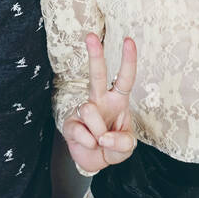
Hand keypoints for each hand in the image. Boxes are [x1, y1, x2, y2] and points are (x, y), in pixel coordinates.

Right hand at [62, 33, 136, 173]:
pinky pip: (80, 130)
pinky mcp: (70, 123)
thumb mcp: (127, 147)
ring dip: (99, 132)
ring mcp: (84, 110)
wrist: (95, 161)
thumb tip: (103, 136)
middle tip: (91, 36)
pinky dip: (88, 143)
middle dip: (95, 55)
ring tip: (100, 141)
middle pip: (98, 75)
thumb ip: (122, 143)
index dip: (128, 60)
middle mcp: (100, 100)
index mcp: (118, 100)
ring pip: (89, 110)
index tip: (128, 40)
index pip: (125, 78)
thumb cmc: (114, 146)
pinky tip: (90, 144)